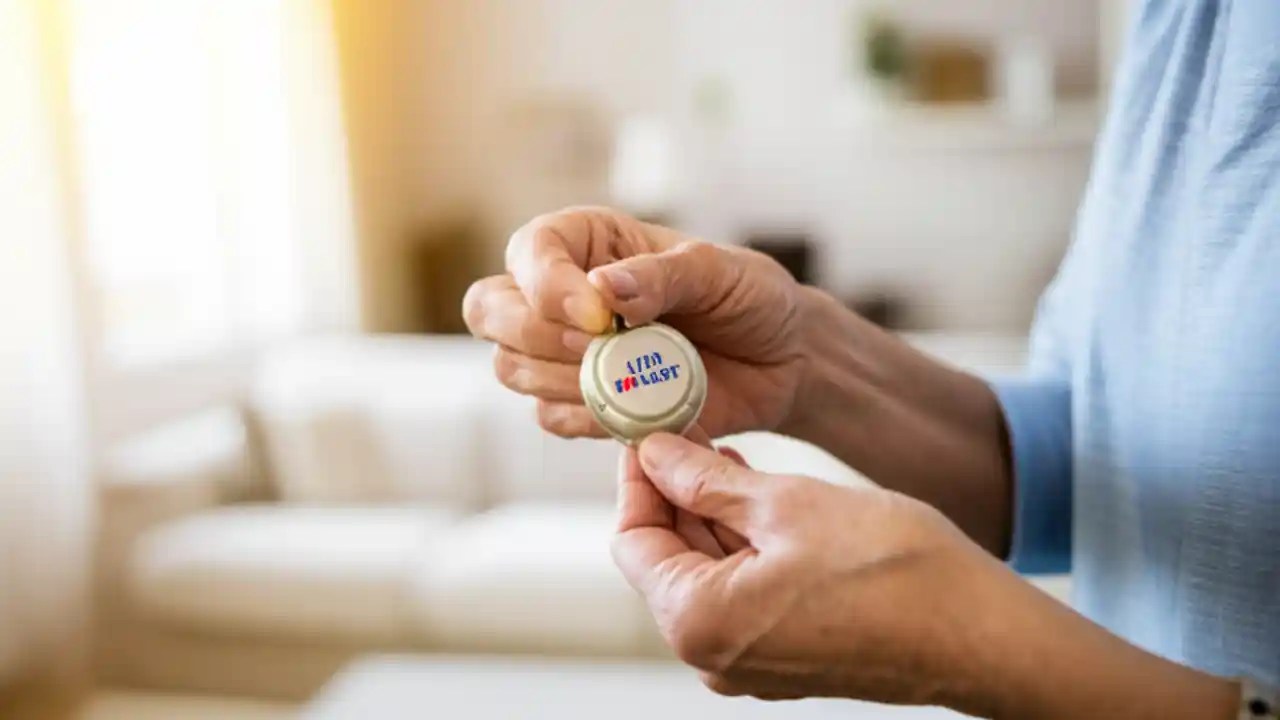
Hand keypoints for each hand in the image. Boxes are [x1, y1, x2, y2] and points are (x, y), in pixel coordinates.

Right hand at [462, 207, 807, 437]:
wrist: (782, 362)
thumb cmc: (751, 300)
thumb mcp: (722, 273)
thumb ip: (662, 276)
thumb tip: (604, 288)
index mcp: (586, 241)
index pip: (528, 251)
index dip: (547, 285)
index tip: (598, 316)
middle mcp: (562, 293)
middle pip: (491, 311)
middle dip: (537, 335)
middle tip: (602, 348)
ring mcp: (565, 352)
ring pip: (512, 368)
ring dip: (564, 380)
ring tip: (634, 380)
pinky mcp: (582, 404)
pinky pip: (550, 418)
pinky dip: (586, 420)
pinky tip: (635, 411)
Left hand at [613, 433, 1240, 718]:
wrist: (981, 631)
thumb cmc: (894, 570)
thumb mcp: (786, 503)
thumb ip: (706, 481)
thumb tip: (654, 455)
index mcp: (698, 622)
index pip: (632, 540)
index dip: (638, 480)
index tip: (650, 434)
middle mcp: (713, 656)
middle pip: (666, 558)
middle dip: (675, 493)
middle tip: (690, 432)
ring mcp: (750, 662)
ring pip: (705, 573)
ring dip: (711, 515)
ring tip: (728, 457)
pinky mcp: (785, 657)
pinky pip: (741, 593)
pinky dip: (742, 546)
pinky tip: (760, 499)